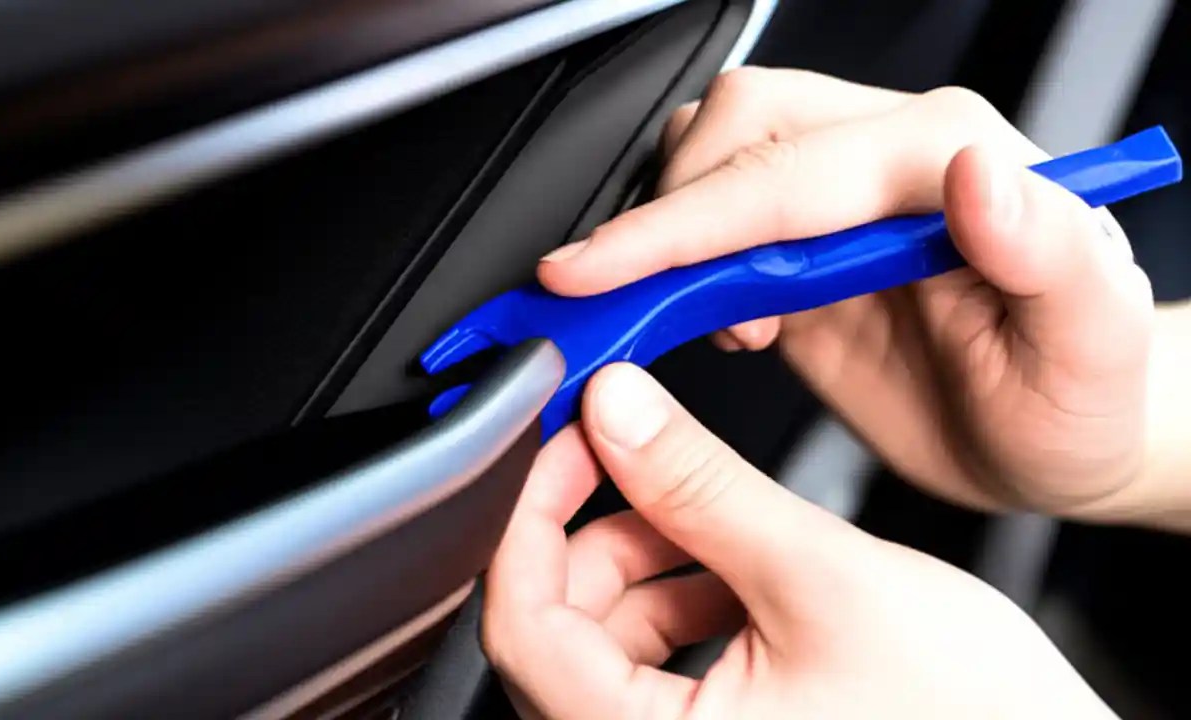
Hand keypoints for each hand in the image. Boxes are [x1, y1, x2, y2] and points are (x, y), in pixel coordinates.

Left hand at [483, 364, 1112, 718]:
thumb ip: (701, 486)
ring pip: (601, 636)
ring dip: (645, 559)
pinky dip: (679, 597)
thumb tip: (618, 410)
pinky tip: (737, 568)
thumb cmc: (969, 717)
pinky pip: (649, 661)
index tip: (566, 442)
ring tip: (718, 520)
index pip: (520, 626)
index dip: (528, 517)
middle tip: (643, 454)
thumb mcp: (820, 576)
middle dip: (598, 529)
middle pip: (555, 625)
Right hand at [537, 69, 1154, 518]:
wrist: (1060, 441)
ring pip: (712, 159)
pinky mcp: (804, 254)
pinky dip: (678, 268)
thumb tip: (975, 173)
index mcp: (945, 159)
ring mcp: (837, 205)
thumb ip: (1046, 248)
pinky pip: (713, 227)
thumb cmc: (1082, 398)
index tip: (593, 269)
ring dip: (671, 237)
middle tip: (649, 311)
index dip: (677, 223)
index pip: (784, 175)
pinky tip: (725, 328)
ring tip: (714, 327)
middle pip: (732, 131)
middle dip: (665, 218)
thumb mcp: (1090, 341)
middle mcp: (884, 162)